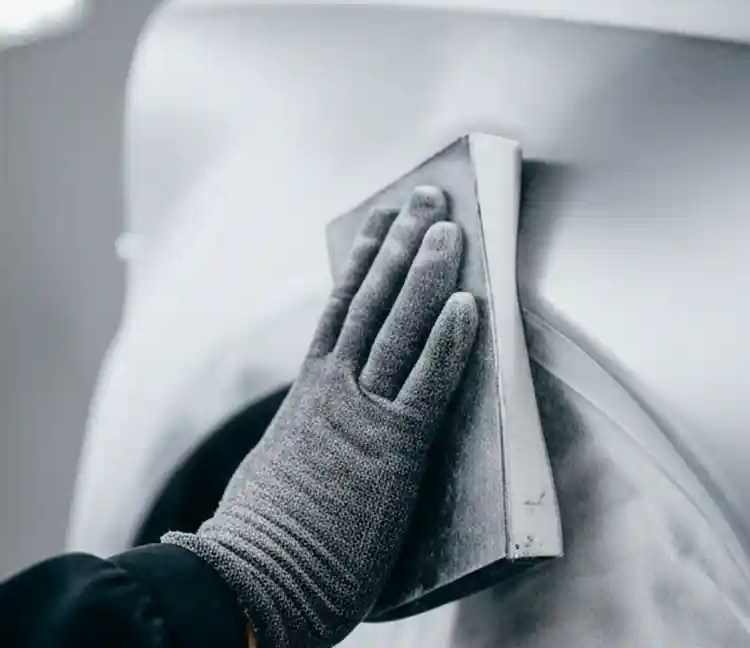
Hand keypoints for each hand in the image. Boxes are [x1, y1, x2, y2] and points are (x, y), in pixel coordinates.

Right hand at [165, 186, 478, 647]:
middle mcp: (334, 389)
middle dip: (403, 243)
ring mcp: (362, 413)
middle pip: (373, 299)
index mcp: (309, 393)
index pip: (341, 309)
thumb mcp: (284, 470)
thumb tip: (313, 436)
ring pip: (399, 327)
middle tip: (428, 195)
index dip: (365, 260)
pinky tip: (470, 304)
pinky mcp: (393, 449)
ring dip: (429, 273)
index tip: (380, 219)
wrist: (251, 581)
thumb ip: (309, 440)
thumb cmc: (267, 542)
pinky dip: (450, 342)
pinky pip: (429, 383)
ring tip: (451, 226)